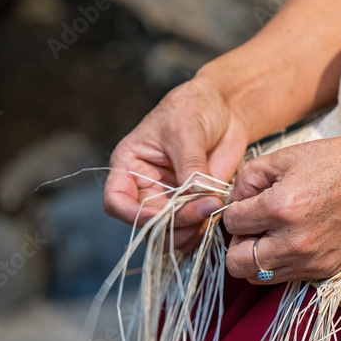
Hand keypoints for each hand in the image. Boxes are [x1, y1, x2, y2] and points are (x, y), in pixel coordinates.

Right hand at [103, 75, 249, 249]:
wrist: (224, 107)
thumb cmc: (193, 108)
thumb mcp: (186, 131)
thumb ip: (190, 166)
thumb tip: (199, 197)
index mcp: (130, 166)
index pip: (116, 202)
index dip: (133, 215)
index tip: (159, 215)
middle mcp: (146, 187)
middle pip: (149, 223)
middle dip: (175, 223)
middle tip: (205, 208)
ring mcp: (171, 199)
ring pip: (170, 233)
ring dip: (190, 231)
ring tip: (214, 209)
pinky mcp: (195, 204)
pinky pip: (194, 229)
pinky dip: (205, 229)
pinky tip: (219, 213)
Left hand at [222, 136, 340, 283]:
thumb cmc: (337, 162)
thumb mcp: (286, 157)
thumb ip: (248, 178)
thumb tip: (234, 202)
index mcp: (280, 208)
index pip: (230, 224)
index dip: (234, 211)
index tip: (248, 204)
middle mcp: (293, 241)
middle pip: (236, 263)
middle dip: (238, 243)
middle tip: (253, 227)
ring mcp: (311, 260)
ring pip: (258, 277)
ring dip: (258, 257)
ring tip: (273, 235)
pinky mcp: (327, 270)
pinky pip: (288, 277)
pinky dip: (283, 262)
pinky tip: (296, 239)